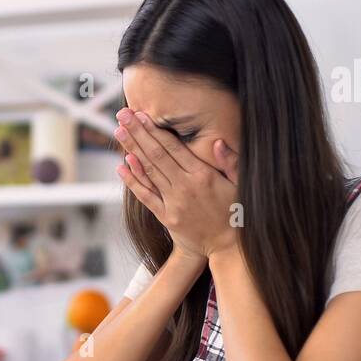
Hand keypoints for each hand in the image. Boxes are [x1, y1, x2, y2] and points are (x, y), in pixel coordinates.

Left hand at [113, 108, 240, 259]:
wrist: (227, 246)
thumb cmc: (237, 212)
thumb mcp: (241, 185)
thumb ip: (231, 162)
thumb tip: (217, 142)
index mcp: (203, 176)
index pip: (173, 147)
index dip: (155, 130)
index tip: (142, 115)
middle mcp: (185, 187)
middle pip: (156, 155)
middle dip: (138, 133)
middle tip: (123, 114)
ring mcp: (173, 202)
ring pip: (148, 172)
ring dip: (132, 150)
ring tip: (119, 131)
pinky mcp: (166, 216)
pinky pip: (146, 196)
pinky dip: (133, 181)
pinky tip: (122, 166)